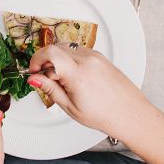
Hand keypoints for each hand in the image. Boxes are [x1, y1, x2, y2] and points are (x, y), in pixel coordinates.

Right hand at [27, 45, 149, 138]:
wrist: (130, 113)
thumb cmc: (105, 115)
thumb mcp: (71, 107)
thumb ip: (50, 89)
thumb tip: (34, 79)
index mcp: (78, 74)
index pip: (50, 53)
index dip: (36, 60)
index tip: (33, 71)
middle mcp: (88, 60)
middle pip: (56, 48)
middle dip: (46, 60)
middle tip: (45, 78)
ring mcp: (96, 56)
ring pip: (67, 48)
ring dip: (58, 59)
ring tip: (61, 80)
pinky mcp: (101, 57)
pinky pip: (79, 51)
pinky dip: (70, 59)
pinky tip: (73, 75)